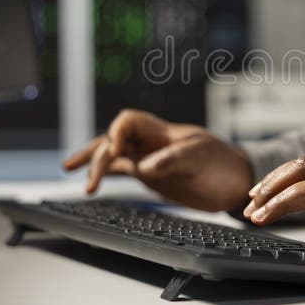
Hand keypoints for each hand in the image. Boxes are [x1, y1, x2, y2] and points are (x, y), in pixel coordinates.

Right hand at [62, 109, 253, 211]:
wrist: (236, 182)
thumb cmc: (222, 164)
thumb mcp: (200, 159)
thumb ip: (172, 160)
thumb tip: (144, 167)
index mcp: (161, 132)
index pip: (128, 122)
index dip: (116, 134)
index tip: (116, 153)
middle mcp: (150, 143)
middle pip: (113, 139)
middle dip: (97, 155)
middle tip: (90, 182)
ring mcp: (148, 159)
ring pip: (112, 154)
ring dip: (93, 162)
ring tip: (69, 170)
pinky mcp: (151, 176)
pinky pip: (121, 169)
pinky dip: (104, 173)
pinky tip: (89, 180)